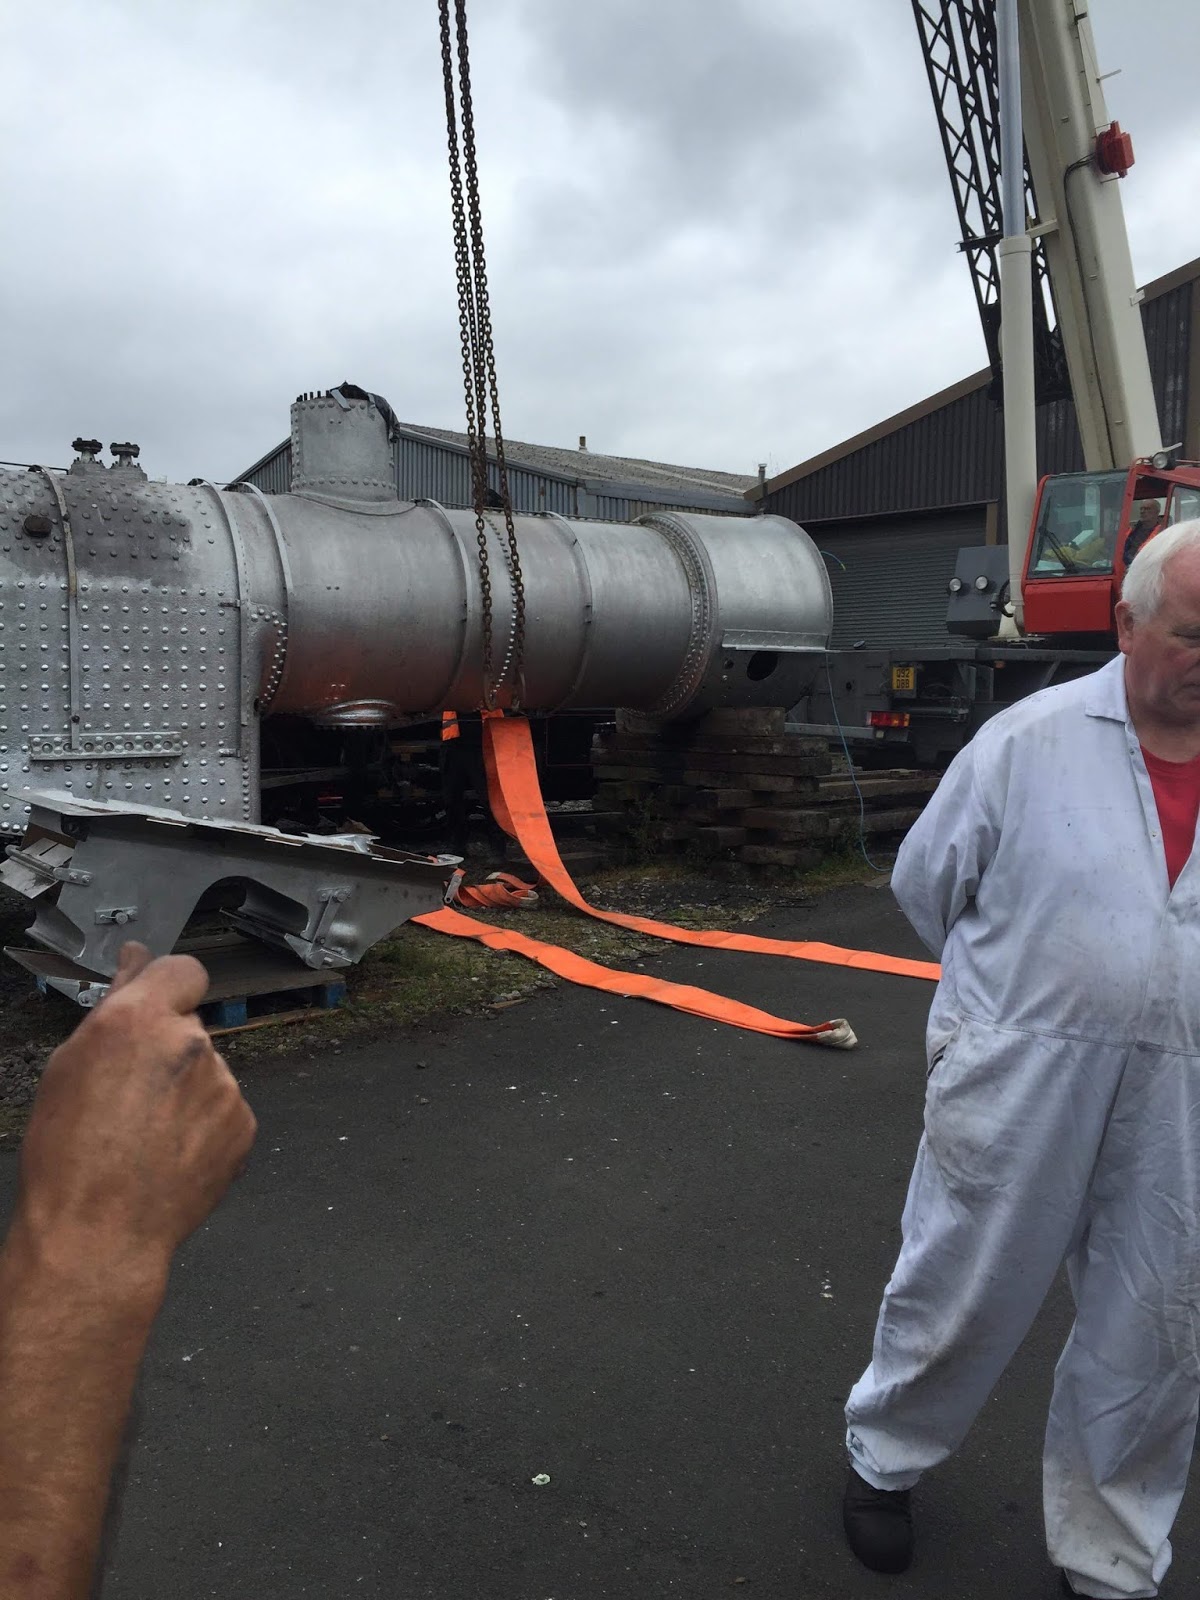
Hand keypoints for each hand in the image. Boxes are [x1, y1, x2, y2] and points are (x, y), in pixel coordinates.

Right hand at [10, 943, 256, 1305]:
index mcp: (140, 1020)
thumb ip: (115, 1003)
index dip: (167, 987)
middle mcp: (191, 1043)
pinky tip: (168, 1153)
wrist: (99, 1234)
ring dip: (185, 1089)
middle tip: (128, 1095)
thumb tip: (136, 959)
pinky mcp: (244, 1122)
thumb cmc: (68, 1156)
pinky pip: (223, 1108)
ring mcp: (224, 1084)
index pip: (182, 969)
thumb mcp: (70, 1066)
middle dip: (166, 1049)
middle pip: (189, 1026)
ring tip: (142, 1134)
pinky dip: (203, 1124)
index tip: (155, 1006)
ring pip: (207, 1070)